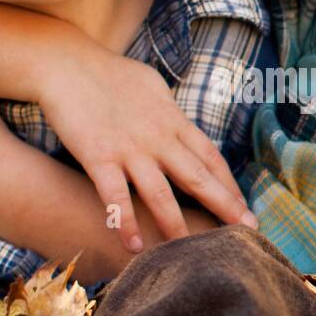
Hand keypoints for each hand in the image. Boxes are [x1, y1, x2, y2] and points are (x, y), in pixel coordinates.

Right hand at [36, 45, 256, 252]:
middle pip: (198, 176)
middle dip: (225, 205)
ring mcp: (129, 149)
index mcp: (172, 120)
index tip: (244, 207)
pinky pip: (115, 196)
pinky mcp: (99, 157)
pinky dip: (125, 221)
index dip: (229, 183)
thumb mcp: (152, 87)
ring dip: (178, 224)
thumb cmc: (109, 73)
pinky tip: (135, 245)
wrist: (66, 63)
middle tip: (248, 231)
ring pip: (161, 193)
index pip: (210, 156)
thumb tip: (181, 124)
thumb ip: (170, 111)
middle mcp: (157, 137)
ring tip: (193, 252)